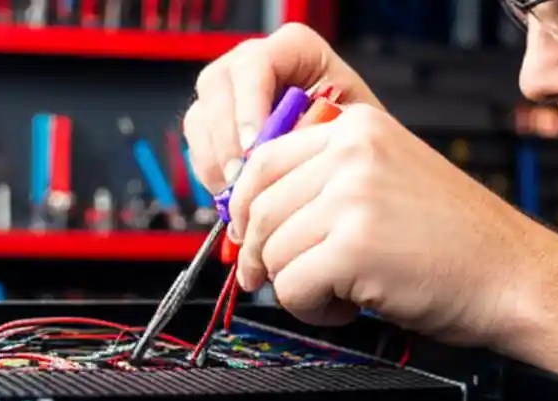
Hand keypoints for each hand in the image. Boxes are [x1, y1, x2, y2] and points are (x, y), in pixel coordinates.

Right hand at [182, 23, 384, 193]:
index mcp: (293, 49)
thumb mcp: (349, 128)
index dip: (249, 104)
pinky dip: (212, 173)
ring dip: (216, 159)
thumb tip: (270, 151)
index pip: (254, 63)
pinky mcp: (217, 127)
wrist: (354, 161)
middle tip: (241, 176)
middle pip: (217, 86)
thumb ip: (311, 131)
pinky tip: (235, 193)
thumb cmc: (358, 139)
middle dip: (226, 137)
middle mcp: (254, 65)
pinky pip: (199, 145)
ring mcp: (230, 95)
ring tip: (239, 192)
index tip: (255, 146)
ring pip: (201, 117)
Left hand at [227, 104, 555, 349]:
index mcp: (357, 127)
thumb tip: (253, 212)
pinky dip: (312, 310)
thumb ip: (327, 181)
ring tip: (339, 293)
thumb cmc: (456, 241)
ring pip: (274, 252)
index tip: (250, 238)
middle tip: (278, 282)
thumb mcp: (388, 179)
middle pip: (261, 208)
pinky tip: (348, 307)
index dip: (246, 207)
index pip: (263, 159)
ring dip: (295, 286)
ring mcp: (352, 197)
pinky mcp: (353, 247)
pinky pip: (293, 287)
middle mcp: (352, 152)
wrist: (513, 277)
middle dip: (262, 256)